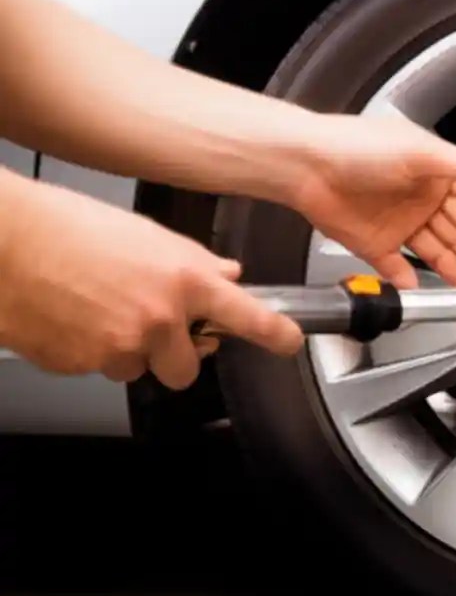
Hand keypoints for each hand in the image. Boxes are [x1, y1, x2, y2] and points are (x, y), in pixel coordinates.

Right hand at [0, 173, 302, 389]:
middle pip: (187, 369)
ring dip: (128, 350)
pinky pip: (99, 367)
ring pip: (138, 368)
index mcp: (182, 280)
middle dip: (174, 355)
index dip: (274, 334)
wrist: (3, 241)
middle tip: (150, 324)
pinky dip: (90, 349)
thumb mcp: (145, 234)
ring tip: (99, 307)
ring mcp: (119, 346)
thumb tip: (226, 273)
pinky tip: (75, 315)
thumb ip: (192, 260)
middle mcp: (158, 318)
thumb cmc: (66, 226)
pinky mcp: (81, 364)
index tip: (288, 342)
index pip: (246, 316)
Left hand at [291, 113, 455, 288]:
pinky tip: (422, 289)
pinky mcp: (374, 244)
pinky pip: (397, 268)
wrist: (306, 165)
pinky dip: (409, 280)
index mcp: (434, 175)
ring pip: (432, 252)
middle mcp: (419, 200)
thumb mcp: (419, 151)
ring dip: (449, 268)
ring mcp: (398, 224)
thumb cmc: (356, 145)